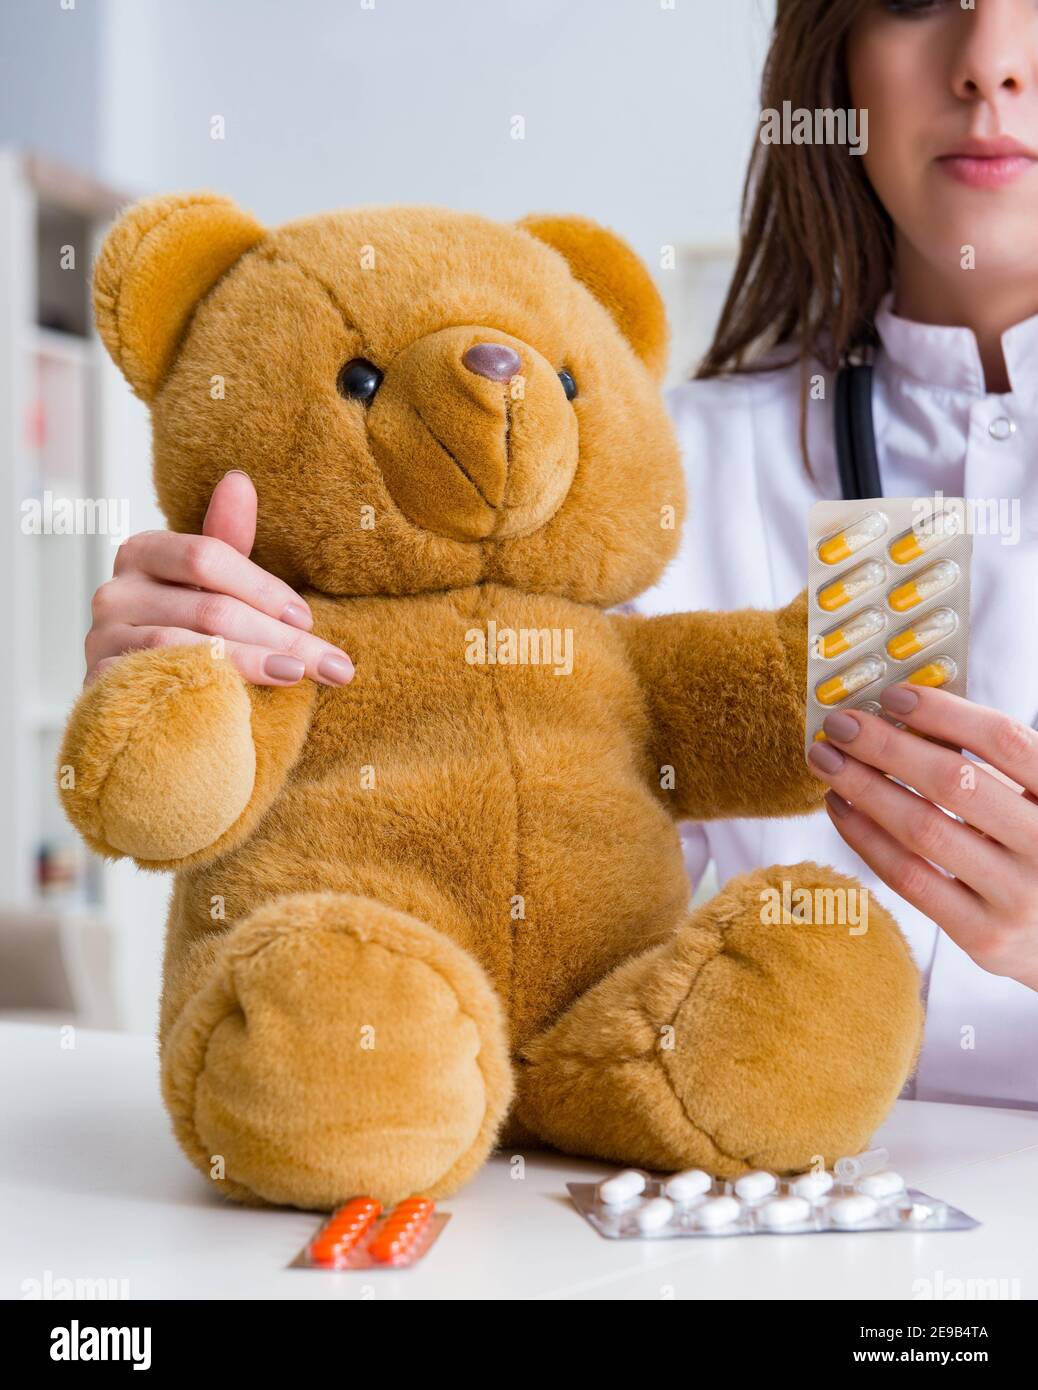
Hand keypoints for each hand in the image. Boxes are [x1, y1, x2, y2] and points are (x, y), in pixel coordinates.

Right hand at [85, 471, 353, 687]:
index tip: (308, 618)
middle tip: (333, 664)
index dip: (263, 587)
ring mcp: (103, 640)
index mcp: (142, 553)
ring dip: (253, 662)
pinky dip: (208, 688)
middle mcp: (115, 592)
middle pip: (209, 607)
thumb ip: (227, 538)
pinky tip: (245, 700)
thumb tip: (239, 479)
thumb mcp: (210, 584)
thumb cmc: (187, 635)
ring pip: (189, 646)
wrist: (143, 707)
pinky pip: (159, 681)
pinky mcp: (101, 685)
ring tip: (298, 674)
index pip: (207, 557)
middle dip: (280, 636)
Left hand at [808, 685, 1037, 991]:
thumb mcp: (1033, 800)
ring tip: (827, 760)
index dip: (946, 713)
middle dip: (887, 747)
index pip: (1005, 741)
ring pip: (923, 831)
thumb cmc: (1036, 848)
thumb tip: (900, 715)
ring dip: (864, 788)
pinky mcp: (983, 937)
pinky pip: (909, 878)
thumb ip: (988, 763)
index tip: (893, 695)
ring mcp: (1017, 897)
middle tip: (840, 724)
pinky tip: (840, 807)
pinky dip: (866, 837)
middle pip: (955, 783)